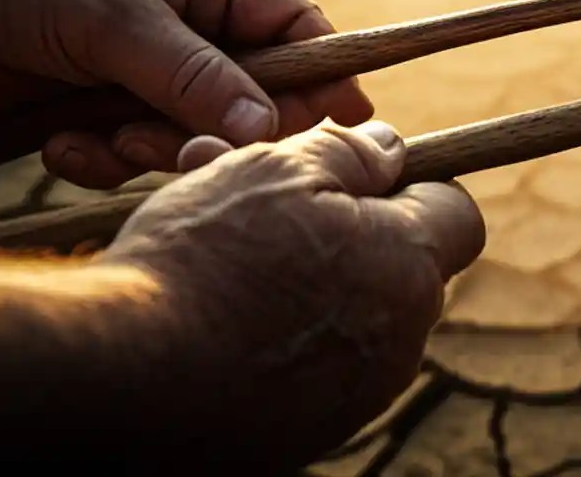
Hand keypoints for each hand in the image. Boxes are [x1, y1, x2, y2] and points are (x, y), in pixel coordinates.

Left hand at [0, 0, 371, 187]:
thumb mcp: (115, 20)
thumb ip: (192, 75)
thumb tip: (264, 128)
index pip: (297, 28)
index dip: (328, 73)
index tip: (347, 119)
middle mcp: (199, 34)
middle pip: (255, 99)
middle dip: (214, 130)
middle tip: (173, 144)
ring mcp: (160, 79)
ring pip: (194, 139)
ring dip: (148, 150)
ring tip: (104, 134)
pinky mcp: (118, 117)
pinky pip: (138, 159)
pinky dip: (102, 161)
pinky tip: (63, 140)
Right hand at [95, 120, 484, 467]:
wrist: (123, 380)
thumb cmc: (204, 260)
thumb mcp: (275, 169)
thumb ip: (348, 152)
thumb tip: (390, 148)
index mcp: (409, 268)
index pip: (458, 215)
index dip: (414, 183)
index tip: (356, 173)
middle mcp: (399, 342)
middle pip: (396, 264)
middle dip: (340, 225)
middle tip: (262, 201)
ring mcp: (354, 396)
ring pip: (347, 312)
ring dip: (301, 273)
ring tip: (220, 247)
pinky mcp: (307, 432)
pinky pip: (310, 365)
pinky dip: (277, 333)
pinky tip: (215, 311)